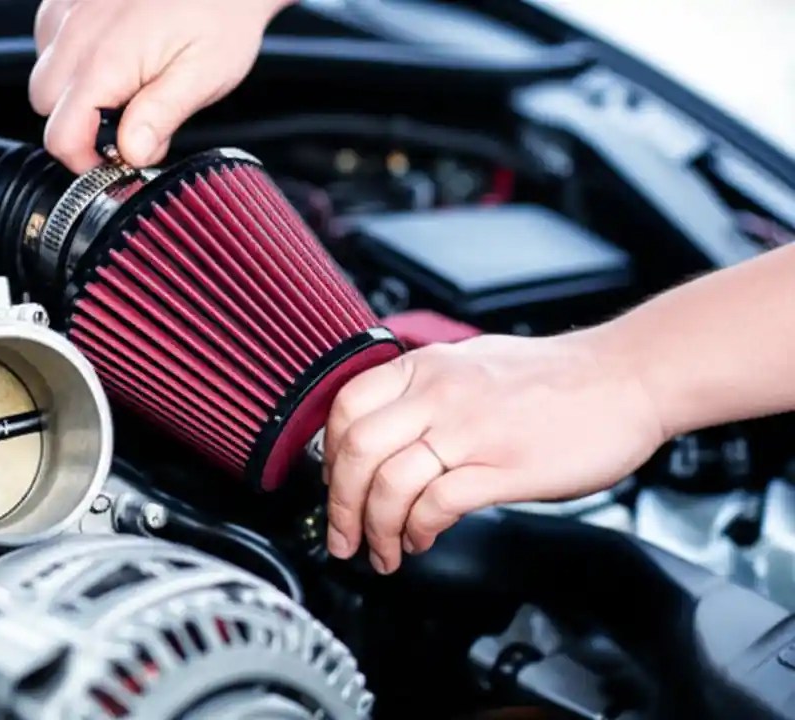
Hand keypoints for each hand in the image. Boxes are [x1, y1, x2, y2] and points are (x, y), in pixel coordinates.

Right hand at [30, 0, 292, 172]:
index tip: (116, 161)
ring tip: (124, 84)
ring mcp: (70, 9)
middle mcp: (78, 31)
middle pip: (45, 107)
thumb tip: (132, 154)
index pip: (62, 138)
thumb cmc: (223, 10)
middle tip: (126, 123)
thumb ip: (161, 118)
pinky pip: (50, 38)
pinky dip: (72, 56)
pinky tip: (111, 55)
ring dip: (74, 90)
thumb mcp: (205, 74)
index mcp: (107, 61)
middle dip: (78, 125)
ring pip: (44, 73)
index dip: (88, 161)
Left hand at [322, 332, 666, 572]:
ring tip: (383, 552)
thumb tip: (383, 434)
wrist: (629, 377)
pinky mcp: (503, 466)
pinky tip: (423, 540)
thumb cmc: (558, 378)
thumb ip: (425, 394)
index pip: (345, 408)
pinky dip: (418, 530)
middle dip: (339, 505)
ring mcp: (469, 430)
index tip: (331, 486)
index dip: (328, 456)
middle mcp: (439, 394)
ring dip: (375, 529)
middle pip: (355, 452)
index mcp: (426, 367)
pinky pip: (436, 504)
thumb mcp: (472, 365)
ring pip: (389, 483)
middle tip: (341, 537)